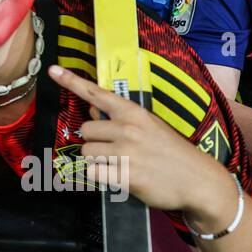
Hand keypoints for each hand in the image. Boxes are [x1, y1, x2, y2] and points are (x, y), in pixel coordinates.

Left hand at [48, 64, 228, 213]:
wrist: (199, 181)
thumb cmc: (172, 153)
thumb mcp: (150, 127)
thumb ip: (121, 119)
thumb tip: (93, 113)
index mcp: (134, 113)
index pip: (97, 94)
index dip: (72, 82)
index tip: (52, 70)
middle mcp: (127, 129)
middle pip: (85, 131)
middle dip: (94, 142)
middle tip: (114, 151)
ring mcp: (126, 152)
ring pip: (87, 153)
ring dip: (97, 161)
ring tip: (119, 165)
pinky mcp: (125, 176)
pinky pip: (94, 173)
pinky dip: (101, 177)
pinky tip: (118, 178)